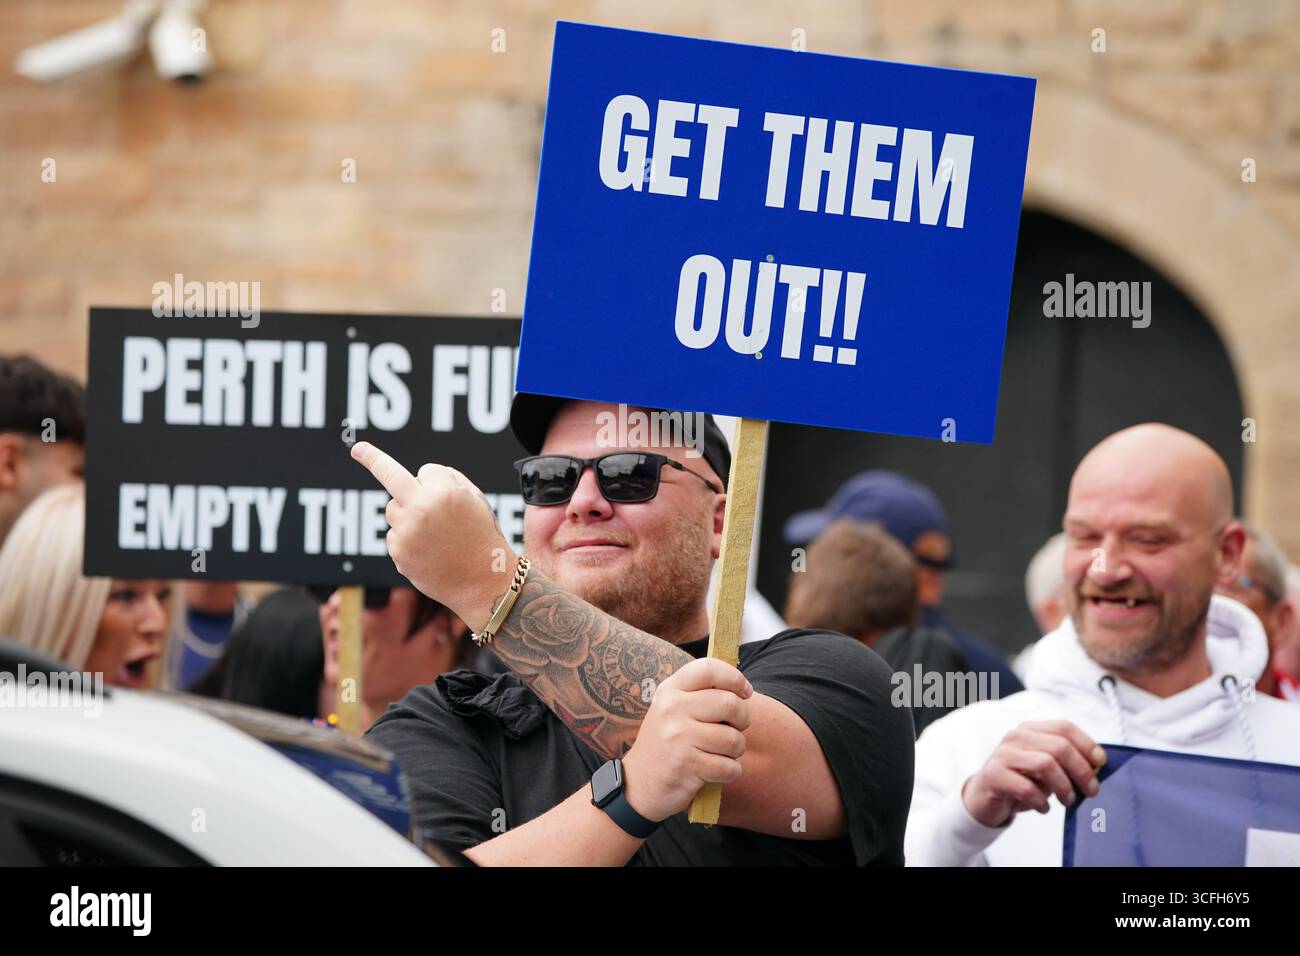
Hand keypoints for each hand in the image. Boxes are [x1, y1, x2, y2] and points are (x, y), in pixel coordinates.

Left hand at [350, 441, 514, 629]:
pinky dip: (406, 538)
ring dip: (407, 513)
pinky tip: (428, 550)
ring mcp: (406, 532)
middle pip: (391, 476)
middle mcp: (421, 508)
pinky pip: (394, 534)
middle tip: (358, 449)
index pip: (427, 470)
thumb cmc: (481, 536)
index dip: (440, 482)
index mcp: (444, 492)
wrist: (483, 581)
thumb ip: (448, 480)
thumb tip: (416, 475)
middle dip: (373, 459)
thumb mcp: (476, 500)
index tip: (427, 476)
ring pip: (392, 508)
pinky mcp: (398, 553)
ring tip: (434, 534)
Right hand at [620, 658, 753, 822]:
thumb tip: (742, 688)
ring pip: (734, 739)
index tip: (745, 693)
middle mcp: (672, 708)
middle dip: (743, 720)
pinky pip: (729, 767)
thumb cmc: (667, 743)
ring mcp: (678, 737)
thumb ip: (700, 694)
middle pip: (730, 703)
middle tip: (734, 729)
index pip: (708, 669)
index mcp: (670, 690)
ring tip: (721, 753)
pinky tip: (715, 771)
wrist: (639, 784)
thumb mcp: (673, 709)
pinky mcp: (686, 765)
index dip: (735, 678)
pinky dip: (730, 772)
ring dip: (736, 750)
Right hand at [961, 720, 1105, 827]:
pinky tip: (1044, 808)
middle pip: (1059, 746)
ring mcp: (1003, 755)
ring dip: (1064, 787)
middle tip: (1091, 791)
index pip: (1064, 727)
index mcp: (1031, 729)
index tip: (1100, 764)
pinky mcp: (994, 776)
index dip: (1087, 744)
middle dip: (1081, 771)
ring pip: (1045, 764)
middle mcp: (1016, 737)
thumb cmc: (1021, 780)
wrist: (984, 796)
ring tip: (1067, 800)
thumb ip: (1066, 761)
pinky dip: (1042, 802)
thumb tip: (1097, 766)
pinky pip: (1027, 788)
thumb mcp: (1045, 766)